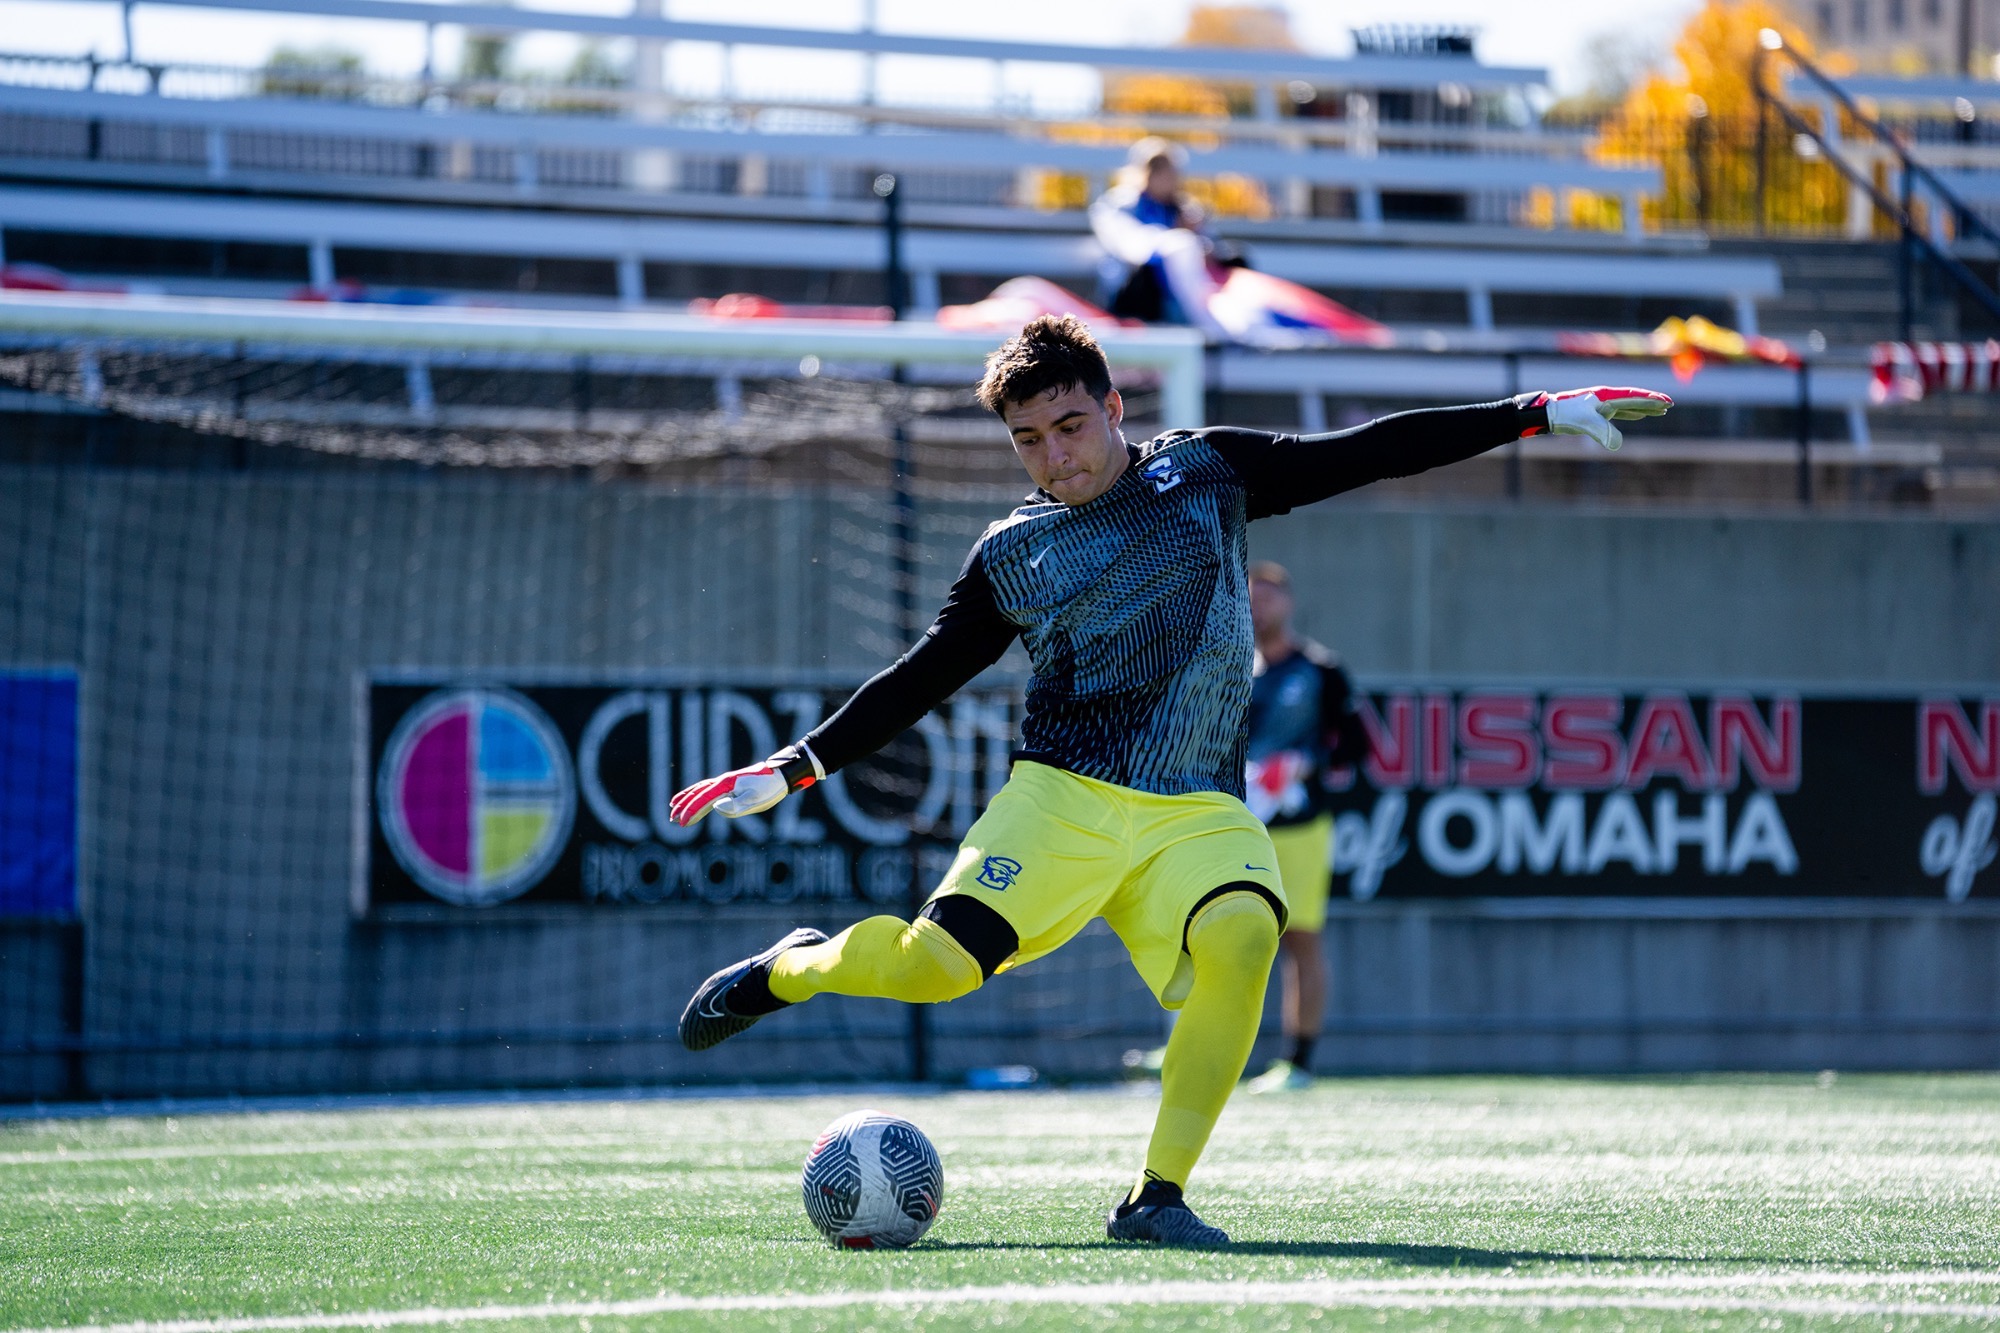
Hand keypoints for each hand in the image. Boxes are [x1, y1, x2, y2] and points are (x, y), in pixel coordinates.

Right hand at [668, 761, 790, 826]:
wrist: (780, 775)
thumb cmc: (769, 788)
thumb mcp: (755, 800)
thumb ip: (735, 805)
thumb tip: (715, 807)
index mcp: (726, 784)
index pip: (703, 798)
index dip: (691, 810)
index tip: (681, 822)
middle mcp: (723, 781)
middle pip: (697, 793)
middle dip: (684, 805)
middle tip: (672, 818)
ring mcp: (725, 783)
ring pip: (700, 790)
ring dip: (687, 799)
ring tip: (673, 809)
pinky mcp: (730, 786)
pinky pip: (709, 791)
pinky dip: (698, 796)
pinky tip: (696, 803)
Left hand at [1533, 386, 1672, 452]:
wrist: (1550, 414)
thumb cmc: (1567, 415)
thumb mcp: (1586, 423)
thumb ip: (1603, 433)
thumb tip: (1617, 446)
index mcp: (1607, 396)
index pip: (1634, 396)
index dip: (1651, 399)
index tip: (1667, 401)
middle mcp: (1607, 398)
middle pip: (1635, 399)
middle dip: (1652, 402)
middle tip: (1669, 405)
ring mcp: (1603, 404)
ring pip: (1629, 405)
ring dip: (1645, 408)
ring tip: (1660, 411)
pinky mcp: (1598, 412)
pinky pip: (1620, 412)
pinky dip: (1632, 413)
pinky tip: (1639, 415)